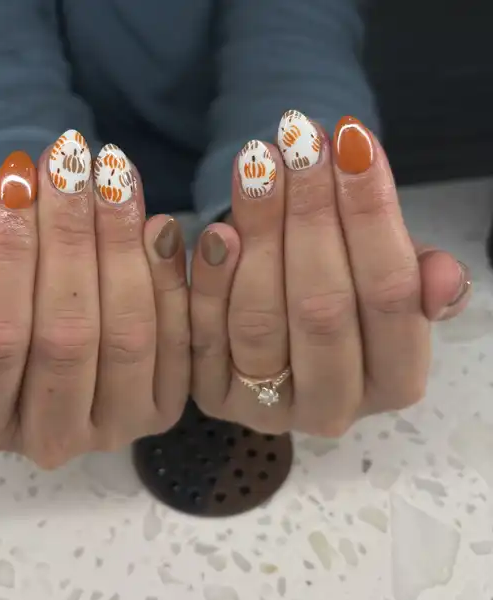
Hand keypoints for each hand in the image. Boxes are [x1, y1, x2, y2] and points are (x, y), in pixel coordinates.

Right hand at [0, 135, 189, 467]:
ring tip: (114, 176)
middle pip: (65, 335)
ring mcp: (115, 427)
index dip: (3, 253)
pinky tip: (159, 223)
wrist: (46, 326)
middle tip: (71, 162)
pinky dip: (170, 279)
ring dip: (121, 247)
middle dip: (67, 237)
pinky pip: (177, 341)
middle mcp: (50, 440)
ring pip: (126, 335)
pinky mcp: (164, 408)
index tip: (15, 175)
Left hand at [190, 113, 470, 435]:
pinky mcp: (213, 397)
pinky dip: (209, 281)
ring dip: (258, 234)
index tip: (353, 140)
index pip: (390, 297)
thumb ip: (412, 281)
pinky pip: (204, 336)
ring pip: (260, 320)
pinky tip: (215, 229)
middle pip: (323, 309)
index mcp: (393, 382)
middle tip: (298, 141)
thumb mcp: (383, 286)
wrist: (280, 334)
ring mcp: (266, 410)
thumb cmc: (341, 296)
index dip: (372, 215)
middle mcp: (332, 409)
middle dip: (311, 215)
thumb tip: (445, 276)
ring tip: (256, 164)